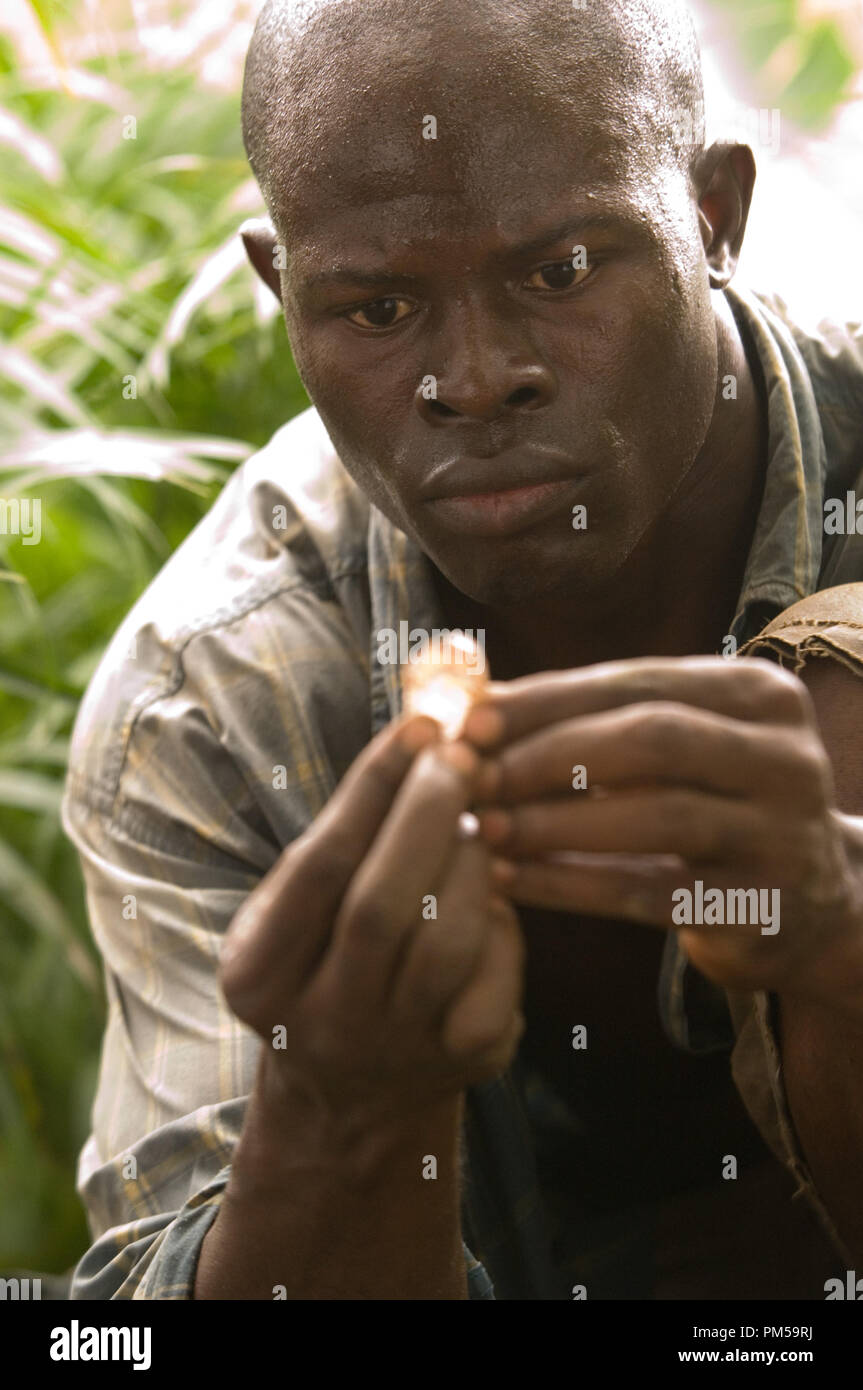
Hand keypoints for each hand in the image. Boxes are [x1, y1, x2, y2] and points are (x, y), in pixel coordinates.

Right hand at [219, 712, 523, 1131]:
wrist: (352, 1094)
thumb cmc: (328, 961)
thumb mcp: (298, 912)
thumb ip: (344, 837)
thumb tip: (423, 734)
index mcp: (257, 975)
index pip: (318, 867)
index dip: (372, 790)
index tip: (417, 727)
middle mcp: (318, 1023)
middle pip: (380, 908)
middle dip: (427, 816)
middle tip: (461, 754)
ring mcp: (395, 1051)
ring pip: (446, 942)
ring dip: (468, 864)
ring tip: (472, 822)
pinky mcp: (465, 1063)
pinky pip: (496, 976)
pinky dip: (499, 921)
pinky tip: (486, 896)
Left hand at [465, 655, 862, 1002]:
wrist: (811, 911)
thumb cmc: (713, 809)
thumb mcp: (678, 748)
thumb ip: (594, 719)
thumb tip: (473, 697)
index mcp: (760, 695)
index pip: (638, 681)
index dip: (548, 699)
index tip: (471, 719)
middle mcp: (786, 757)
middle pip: (652, 738)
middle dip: (547, 755)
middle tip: (472, 776)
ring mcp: (784, 835)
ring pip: (655, 815)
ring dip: (552, 822)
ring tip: (481, 828)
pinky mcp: (762, 909)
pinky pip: (647, 894)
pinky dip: (568, 886)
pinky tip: (508, 881)